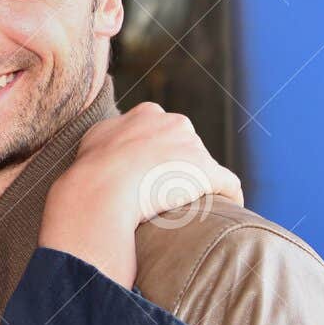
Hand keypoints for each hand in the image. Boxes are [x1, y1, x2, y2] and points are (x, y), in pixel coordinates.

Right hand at [38, 103, 241, 288]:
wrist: (101, 190)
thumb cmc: (93, 169)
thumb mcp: (95, 138)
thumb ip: (112, 132)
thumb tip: (113, 138)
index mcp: (148, 114)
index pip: (163, 130)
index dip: (157, 154)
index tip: (149, 174)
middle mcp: (175, 123)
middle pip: (187, 146)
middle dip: (181, 166)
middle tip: (166, 194)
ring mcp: (193, 148)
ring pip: (205, 167)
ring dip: (200, 185)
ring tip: (190, 208)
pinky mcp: (208, 172)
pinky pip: (229, 185)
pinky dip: (230, 197)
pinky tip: (228, 210)